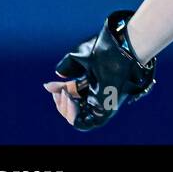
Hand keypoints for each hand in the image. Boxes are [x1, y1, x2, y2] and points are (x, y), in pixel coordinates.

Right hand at [46, 9, 156, 129]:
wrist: (122, 48)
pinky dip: (73, 115)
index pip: (72, 94)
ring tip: (63, 95)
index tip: (50, 86)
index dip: (58, 92)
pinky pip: (86, 123)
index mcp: (94, 82)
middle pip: (74, 108)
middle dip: (60, 102)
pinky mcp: (107, 109)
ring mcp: (103, 103)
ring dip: (65, 109)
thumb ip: (67, 68)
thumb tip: (56, 78)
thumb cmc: (106, 49)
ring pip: (78, 118)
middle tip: (57, 91)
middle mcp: (99, 94)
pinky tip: (69, 100)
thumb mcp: (80, 58)